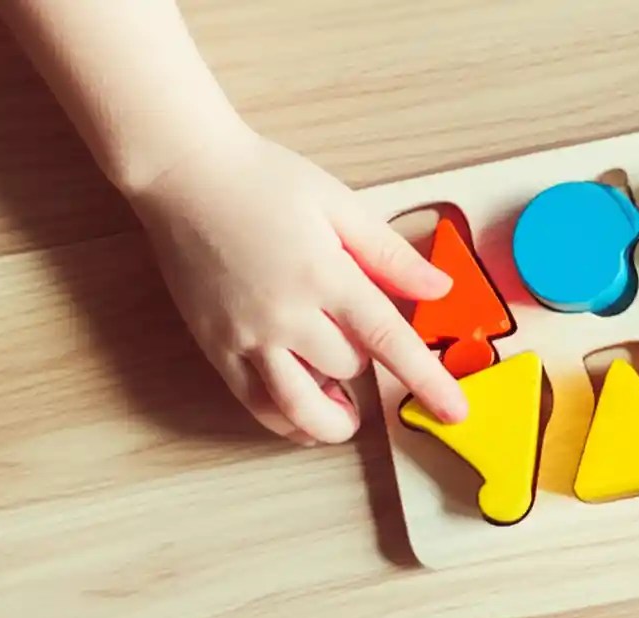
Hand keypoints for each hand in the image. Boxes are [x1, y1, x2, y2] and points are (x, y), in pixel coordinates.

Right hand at [128, 129, 467, 444]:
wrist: (182, 174)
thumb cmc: (263, 180)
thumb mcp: (339, 204)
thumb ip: (390, 254)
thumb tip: (440, 288)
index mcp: (325, 274)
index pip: (389, 341)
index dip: (427, 382)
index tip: (455, 413)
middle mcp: (286, 314)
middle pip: (348, 367)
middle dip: (364, 359)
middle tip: (361, 337)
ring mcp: (246, 335)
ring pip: (300, 406)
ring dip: (332, 418)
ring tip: (347, 413)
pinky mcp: (215, 347)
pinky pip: (256, 404)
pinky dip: (286, 422)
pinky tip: (304, 416)